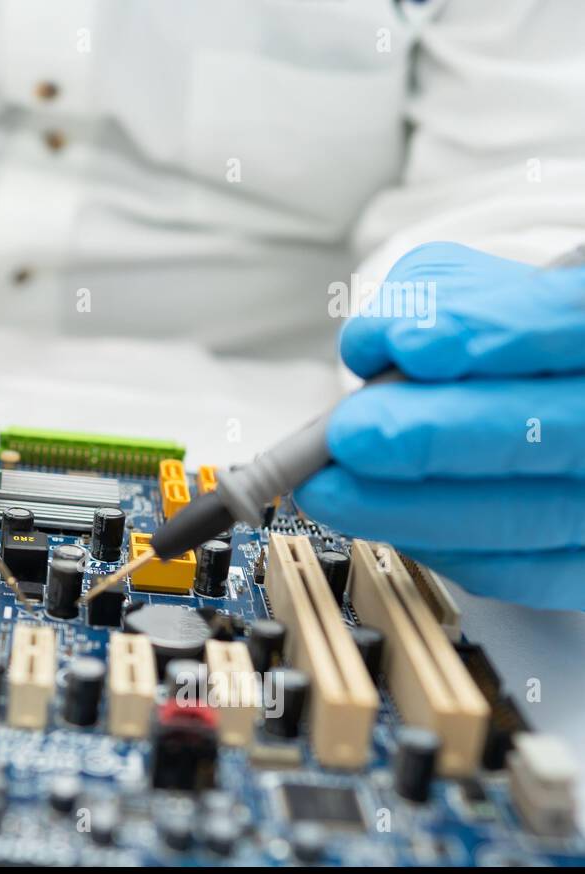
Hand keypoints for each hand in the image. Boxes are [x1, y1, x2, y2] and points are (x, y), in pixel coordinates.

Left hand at [295, 241, 584, 610]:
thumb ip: (424, 299)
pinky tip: (381, 517)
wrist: (536, 392)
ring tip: (328, 487)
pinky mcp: (581, 561)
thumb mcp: (469, 287)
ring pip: (525, 516)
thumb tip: (374, 348)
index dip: (492, 336)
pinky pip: (517, 571)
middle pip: (557, 434)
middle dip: (435, 438)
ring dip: (411, 507)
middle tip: (349, 436)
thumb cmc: (501, 337)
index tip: (409, 347)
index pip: (570, 320)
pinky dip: (439, 546)